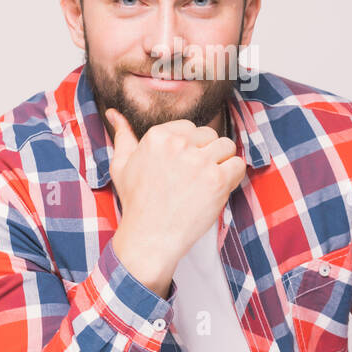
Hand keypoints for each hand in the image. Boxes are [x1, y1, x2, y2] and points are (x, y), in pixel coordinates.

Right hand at [106, 110, 245, 297]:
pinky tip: (218, 188)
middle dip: (206, 153)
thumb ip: (122, 135)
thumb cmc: (136, 203)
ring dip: (222, 163)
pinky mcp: (217, 179)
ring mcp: (199, 161)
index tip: (182, 167)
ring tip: (207, 182)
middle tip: (194, 178)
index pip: (189, 127)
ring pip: (227, 146)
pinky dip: (233, 176)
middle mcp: (178, 144)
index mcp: (157, 136)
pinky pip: (238, 164)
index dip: (190, 147)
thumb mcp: (121, 165)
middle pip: (210, 134)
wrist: (150, 238)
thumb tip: (113, 112)